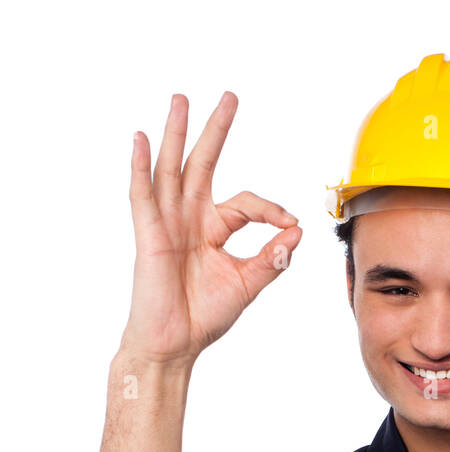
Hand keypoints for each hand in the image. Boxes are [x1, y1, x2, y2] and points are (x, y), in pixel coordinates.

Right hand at [122, 92, 302, 365]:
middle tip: (230, 97)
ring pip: (172, 168)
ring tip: (181, 100)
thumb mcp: (247, 284)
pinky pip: (143, 195)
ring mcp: (169, 223)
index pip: (246, 203)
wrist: (176, 344)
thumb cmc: (204, 316)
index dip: (270, 210)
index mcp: (214, 228)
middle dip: (216, 131)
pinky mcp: (150, 235)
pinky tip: (140, 140)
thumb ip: (273, 258)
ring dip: (177, 134)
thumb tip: (297, 232)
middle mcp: (190, 218)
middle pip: (204, 164)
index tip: (289, 224)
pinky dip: (140, 167)